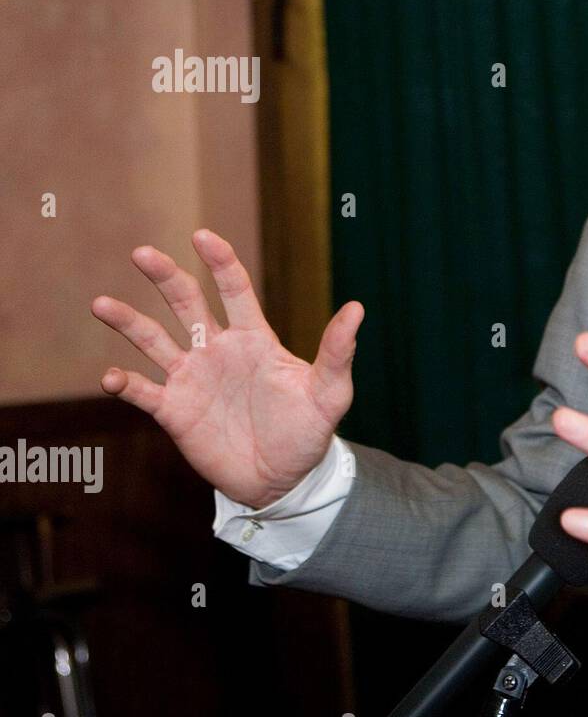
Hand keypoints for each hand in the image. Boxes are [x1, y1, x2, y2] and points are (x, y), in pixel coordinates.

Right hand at [91, 229, 363, 508]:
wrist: (284, 480)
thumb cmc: (309, 431)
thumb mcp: (329, 393)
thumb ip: (338, 352)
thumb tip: (357, 308)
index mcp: (254, 339)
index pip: (234, 290)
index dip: (220, 262)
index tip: (202, 236)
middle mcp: (218, 351)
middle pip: (186, 303)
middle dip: (165, 277)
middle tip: (141, 253)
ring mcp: (193, 378)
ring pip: (154, 340)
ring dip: (128, 322)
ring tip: (101, 304)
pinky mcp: (175, 411)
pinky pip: (142, 392)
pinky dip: (124, 383)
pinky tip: (111, 378)